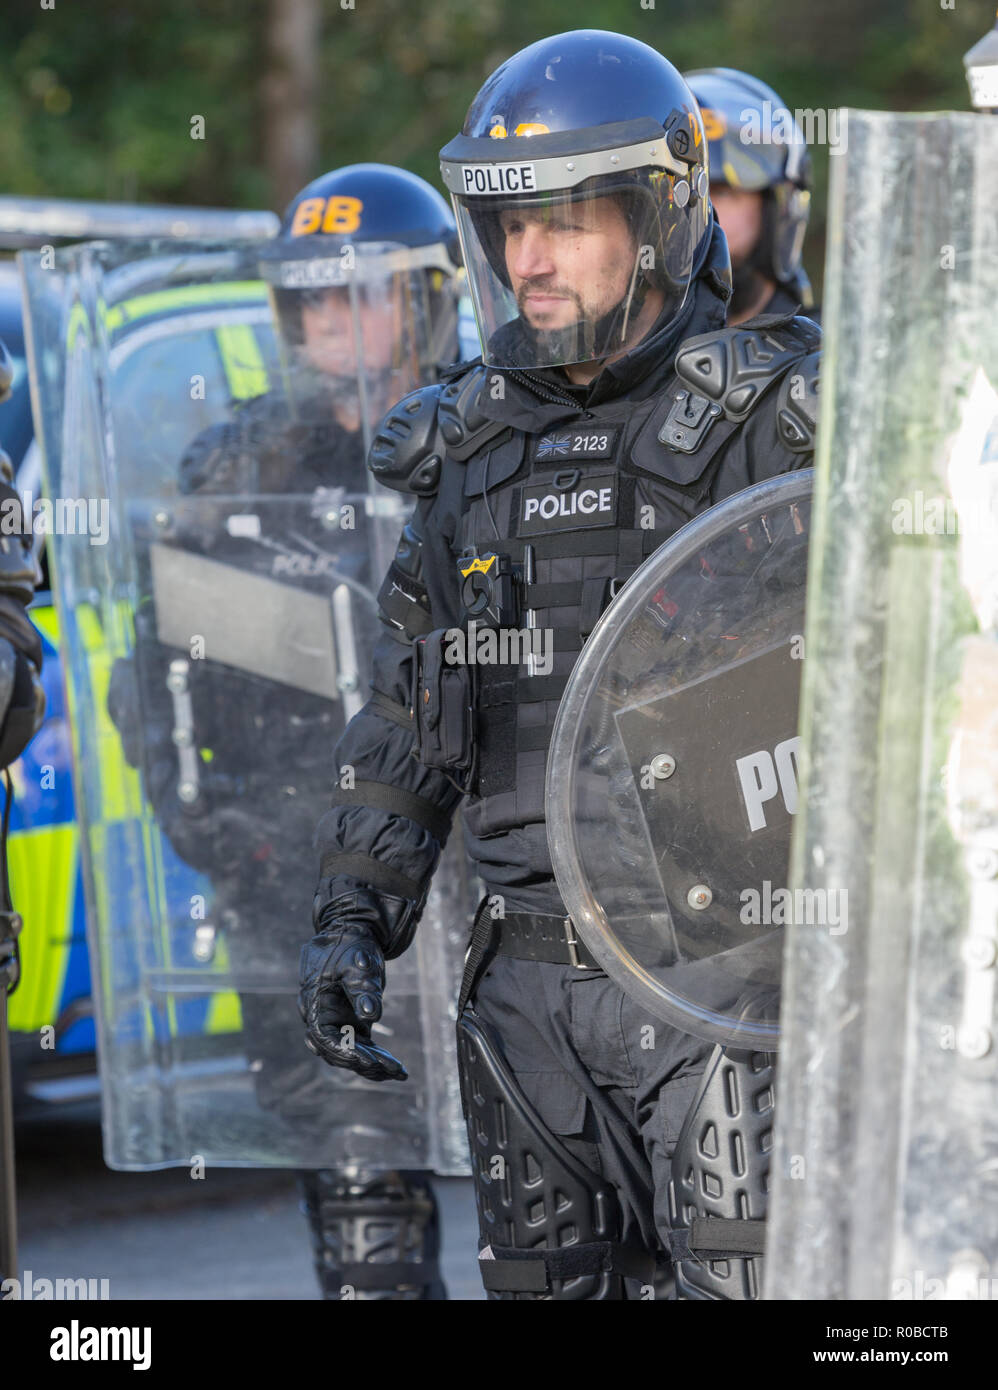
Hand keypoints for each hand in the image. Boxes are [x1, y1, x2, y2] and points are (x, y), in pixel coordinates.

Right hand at [298, 921, 407, 1081]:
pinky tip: (396, 1068)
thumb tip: (371, 1014)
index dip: (344, 1051)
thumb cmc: (350, 944)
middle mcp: (321, 1017)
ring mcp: (336, 1021)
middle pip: (336, 1050)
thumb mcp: (357, 961)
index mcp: (313, 1003)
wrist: (351, 931)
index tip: (367, 1061)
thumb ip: (362, 987)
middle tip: (392, 1069)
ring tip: (399, 1073)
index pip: (323, 1037)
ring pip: (349, 1052)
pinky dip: (376, 1057)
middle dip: (363, 1062)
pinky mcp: (351, 1022)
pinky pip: (361, 1046)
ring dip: (372, 1065)